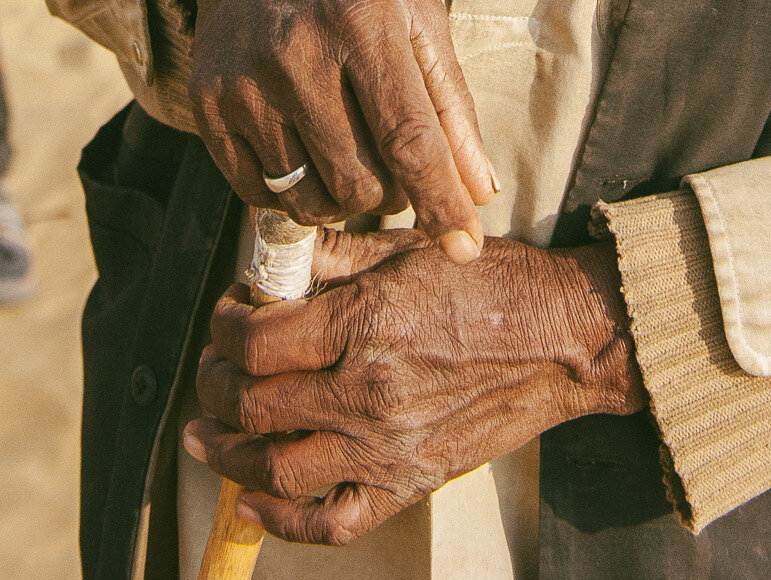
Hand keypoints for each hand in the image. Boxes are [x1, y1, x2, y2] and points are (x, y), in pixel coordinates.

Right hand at [165, 0, 495, 256]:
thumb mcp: (416, 11)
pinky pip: (258, 194)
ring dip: (340, 199)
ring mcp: (247, 80)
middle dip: (390, 195)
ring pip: (308, 198)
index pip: (409, 138)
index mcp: (365, 20)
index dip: (440, 202)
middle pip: (359, 182)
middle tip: (392, 164)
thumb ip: (451, 103)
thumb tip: (479, 192)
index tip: (465, 247)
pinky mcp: (208, 102)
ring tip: (349, 156)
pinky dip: (292, 195)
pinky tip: (304, 153)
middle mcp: (300, 52)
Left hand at [185, 227, 643, 545]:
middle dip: (215, 387)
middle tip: (211, 369)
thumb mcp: (410, 247)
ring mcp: (387, 448)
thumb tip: (276, 248)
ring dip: (229, 455)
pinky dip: (282, 523)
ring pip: (277, 470)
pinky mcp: (409, 485)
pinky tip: (251, 502)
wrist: (564, 340)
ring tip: (206, 435)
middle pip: (254, 406)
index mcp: (365, 325)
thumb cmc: (494, 284)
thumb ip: (337, 253)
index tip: (225, 317)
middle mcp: (368, 393)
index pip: (257, 343)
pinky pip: (331, 523)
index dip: (223, 329)